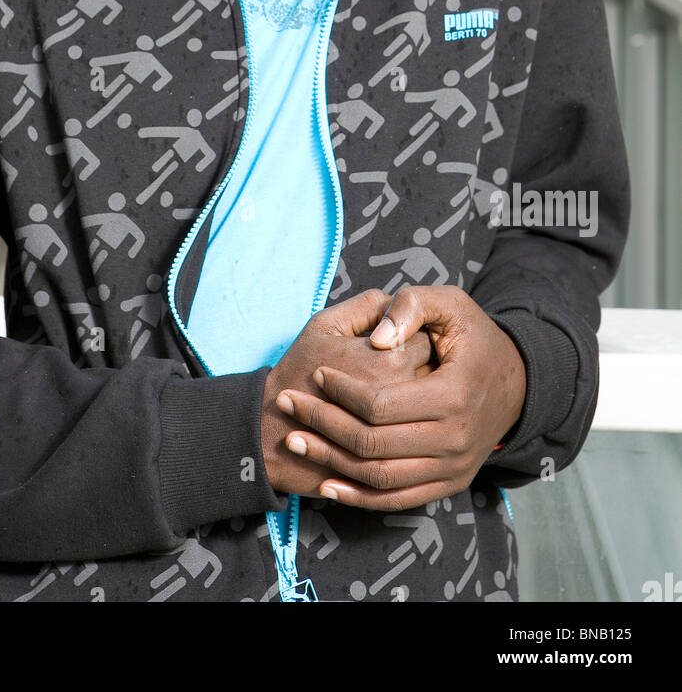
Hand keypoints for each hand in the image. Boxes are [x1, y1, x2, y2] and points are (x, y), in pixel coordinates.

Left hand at [274, 285, 526, 510]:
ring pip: (380, 477)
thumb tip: (379, 339)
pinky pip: (398, 500)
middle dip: (322, 424)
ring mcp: (454, 468)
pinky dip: (359, 496)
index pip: (381, 404)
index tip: (315, 374)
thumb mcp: (449, 303)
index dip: (341, 391)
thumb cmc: (472, 336)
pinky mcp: (449, 484)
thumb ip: (411, 307)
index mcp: (454, 395)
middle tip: (286, 405)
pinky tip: (327, 483)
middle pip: (373, 444)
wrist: (516, 382)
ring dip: (330, 462)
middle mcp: (456, 439)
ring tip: (294, 441)